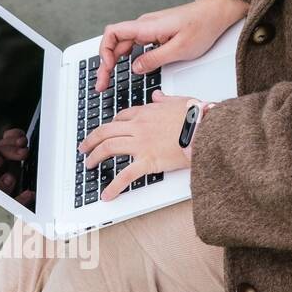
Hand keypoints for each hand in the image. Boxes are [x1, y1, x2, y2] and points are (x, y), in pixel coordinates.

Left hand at [0, 128, 29, 192]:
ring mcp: (1, 165)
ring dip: (15, 143)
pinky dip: (16, 139)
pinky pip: (12, 146)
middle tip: (24, 154)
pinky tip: (22, 138)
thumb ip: (2, 193)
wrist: (5, 221)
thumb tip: (10, 177)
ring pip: (5, 145)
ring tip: (25, 145)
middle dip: (10, 149)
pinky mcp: (13, 165)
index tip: (0, 162)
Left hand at [78, 91, 194, 200]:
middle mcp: (139, 126)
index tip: (106, 131)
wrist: (206, 129)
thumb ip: (166, 99)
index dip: (110, 125)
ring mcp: (141, 143)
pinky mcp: (148, 161)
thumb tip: (159, 96)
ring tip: (88, 164)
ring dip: (94, 156)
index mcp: (147, 112)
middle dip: (92, 140)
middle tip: (85, 147)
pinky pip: (125, 175)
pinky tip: (106, 195)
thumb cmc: (198, 117)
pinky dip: (113, 186)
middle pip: (106, 130)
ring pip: (108, 147)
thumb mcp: (180, 101)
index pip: (121, 117)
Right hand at [94, 0, 247, 92]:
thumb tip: (135, 69)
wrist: (216, 13)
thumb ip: (155, 60)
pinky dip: (124, 58)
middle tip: (102, 84)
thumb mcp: (180, 50)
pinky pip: (133, 45)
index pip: (113, 33)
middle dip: (105, 64)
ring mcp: (148, 28)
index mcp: (147, 26)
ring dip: (113, 62)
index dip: (105, 52)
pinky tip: (124, 69)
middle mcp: (144, 25)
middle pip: (114, 42)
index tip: (108, 70)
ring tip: (108, 80)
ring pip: (122, 45)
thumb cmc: (203, 26)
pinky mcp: (154, 33)